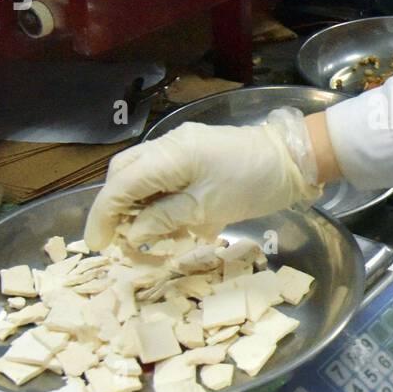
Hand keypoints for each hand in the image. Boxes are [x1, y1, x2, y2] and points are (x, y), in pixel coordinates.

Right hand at [83, 122, 320, 249]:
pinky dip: (161, 200)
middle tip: (122, 240)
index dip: (103, 217)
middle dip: (117, 208)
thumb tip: (134, 233)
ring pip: (143, 176)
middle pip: (124, 176)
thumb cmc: (253, 183)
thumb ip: (165, 219)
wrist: (295, 159)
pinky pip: (166, 176)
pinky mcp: (198, 154)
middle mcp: (168, 146)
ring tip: (152, 237)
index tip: (97, 246)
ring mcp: (183, 147)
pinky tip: (173, 224)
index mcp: (168, 156)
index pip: (119, 186)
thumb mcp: (207, 210)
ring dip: (140, 206)